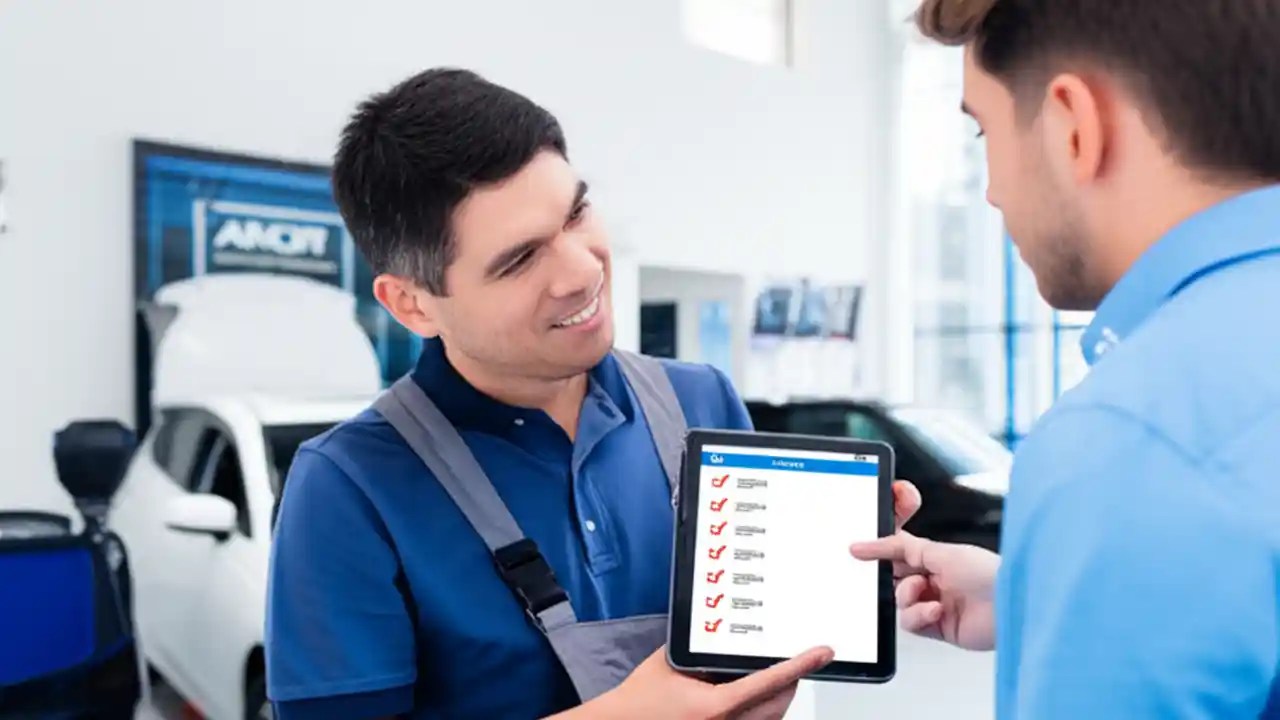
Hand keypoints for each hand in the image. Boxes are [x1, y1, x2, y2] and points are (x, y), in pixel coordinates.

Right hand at [579, 645, 833, 719]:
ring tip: (775, 678)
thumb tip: (725, 635)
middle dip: (791, 681)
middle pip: (780, 704)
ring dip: (778, 698)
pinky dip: (762, 712)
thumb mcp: (670, 662)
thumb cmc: (640, 700)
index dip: (801, 665)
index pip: (771, 681)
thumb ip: (701, 650)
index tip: (822, 653)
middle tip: (797, 660)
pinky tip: (754, 699)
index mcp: (716, 706)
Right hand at [850, 480, 998, 650]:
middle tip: (888, 576)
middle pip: (896, 580)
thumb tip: (870, 543)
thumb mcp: (939, 551)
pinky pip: (913, 624)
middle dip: (891, 579)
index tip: (856, 551)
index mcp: (936, 558)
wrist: (1011, 604)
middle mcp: (936, 581)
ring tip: (925, 594)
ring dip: (908, 598)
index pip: (898, 552)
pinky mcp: (940, 628)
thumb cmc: (988, 573)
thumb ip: (903, 547)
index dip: (878, 552)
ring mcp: (937, 605)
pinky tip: (935, 610)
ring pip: (901, 604)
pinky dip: (919, 616)